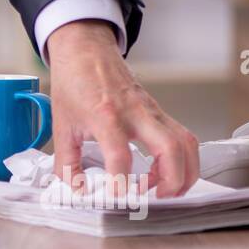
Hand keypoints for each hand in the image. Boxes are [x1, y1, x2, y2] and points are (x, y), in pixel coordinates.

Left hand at [45, 20, 199, 198]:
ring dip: (184, 172)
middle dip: (171, 181)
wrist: (85, 50)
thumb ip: (66, 163)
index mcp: (105, 116)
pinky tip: (164, 172)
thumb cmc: (74, 82)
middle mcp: (135, 113)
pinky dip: (182, 158)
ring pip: (186, 142)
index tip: (118, 197)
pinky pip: (182, 136)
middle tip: (156, 197)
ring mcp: (151, 111)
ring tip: (167, 190)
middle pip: (170, 149)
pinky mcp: (159, 112)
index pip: (121, 155)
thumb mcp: (62, 126)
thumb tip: (75, 189)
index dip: (121, 182)